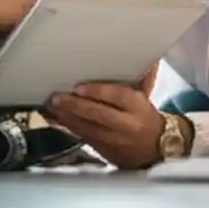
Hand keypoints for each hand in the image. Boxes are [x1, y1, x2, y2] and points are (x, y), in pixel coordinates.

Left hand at [47, 83, 163, 169]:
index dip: (97, 92)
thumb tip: (142, 56)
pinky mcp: (105, 151)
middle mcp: (127, 125)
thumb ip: (139, 79)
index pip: (117, 96)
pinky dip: (69, 128)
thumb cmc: (146, 117)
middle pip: (98, 114)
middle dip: (75, 105)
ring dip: (67, 117)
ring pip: (87, 128)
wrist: (157, 149)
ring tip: (51, 107)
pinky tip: (57, 120)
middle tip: (57, 97)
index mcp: (138, 107)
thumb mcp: (144, 97)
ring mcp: (115, 141)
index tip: (78, 87)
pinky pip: (84, 138)